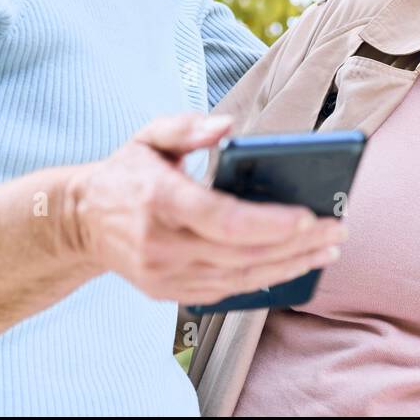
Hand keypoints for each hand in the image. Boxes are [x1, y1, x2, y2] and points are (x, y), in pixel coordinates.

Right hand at [71, 113, 347, 305]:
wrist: (81, 221)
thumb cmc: (127, 173)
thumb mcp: (149, 136)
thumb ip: (187, 126)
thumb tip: (227, 126)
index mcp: (158, 201)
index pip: (221, 219)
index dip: (268, 222)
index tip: (308, 215)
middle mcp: (160, 244)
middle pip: (240, 253)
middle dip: (296, 245)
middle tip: (337, 230)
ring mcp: (164, 275)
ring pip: (239, 278)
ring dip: (290, 266)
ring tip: (327, 250)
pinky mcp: (169, 292)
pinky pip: (226, 291)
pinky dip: (264, 279)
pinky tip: (294, 265)